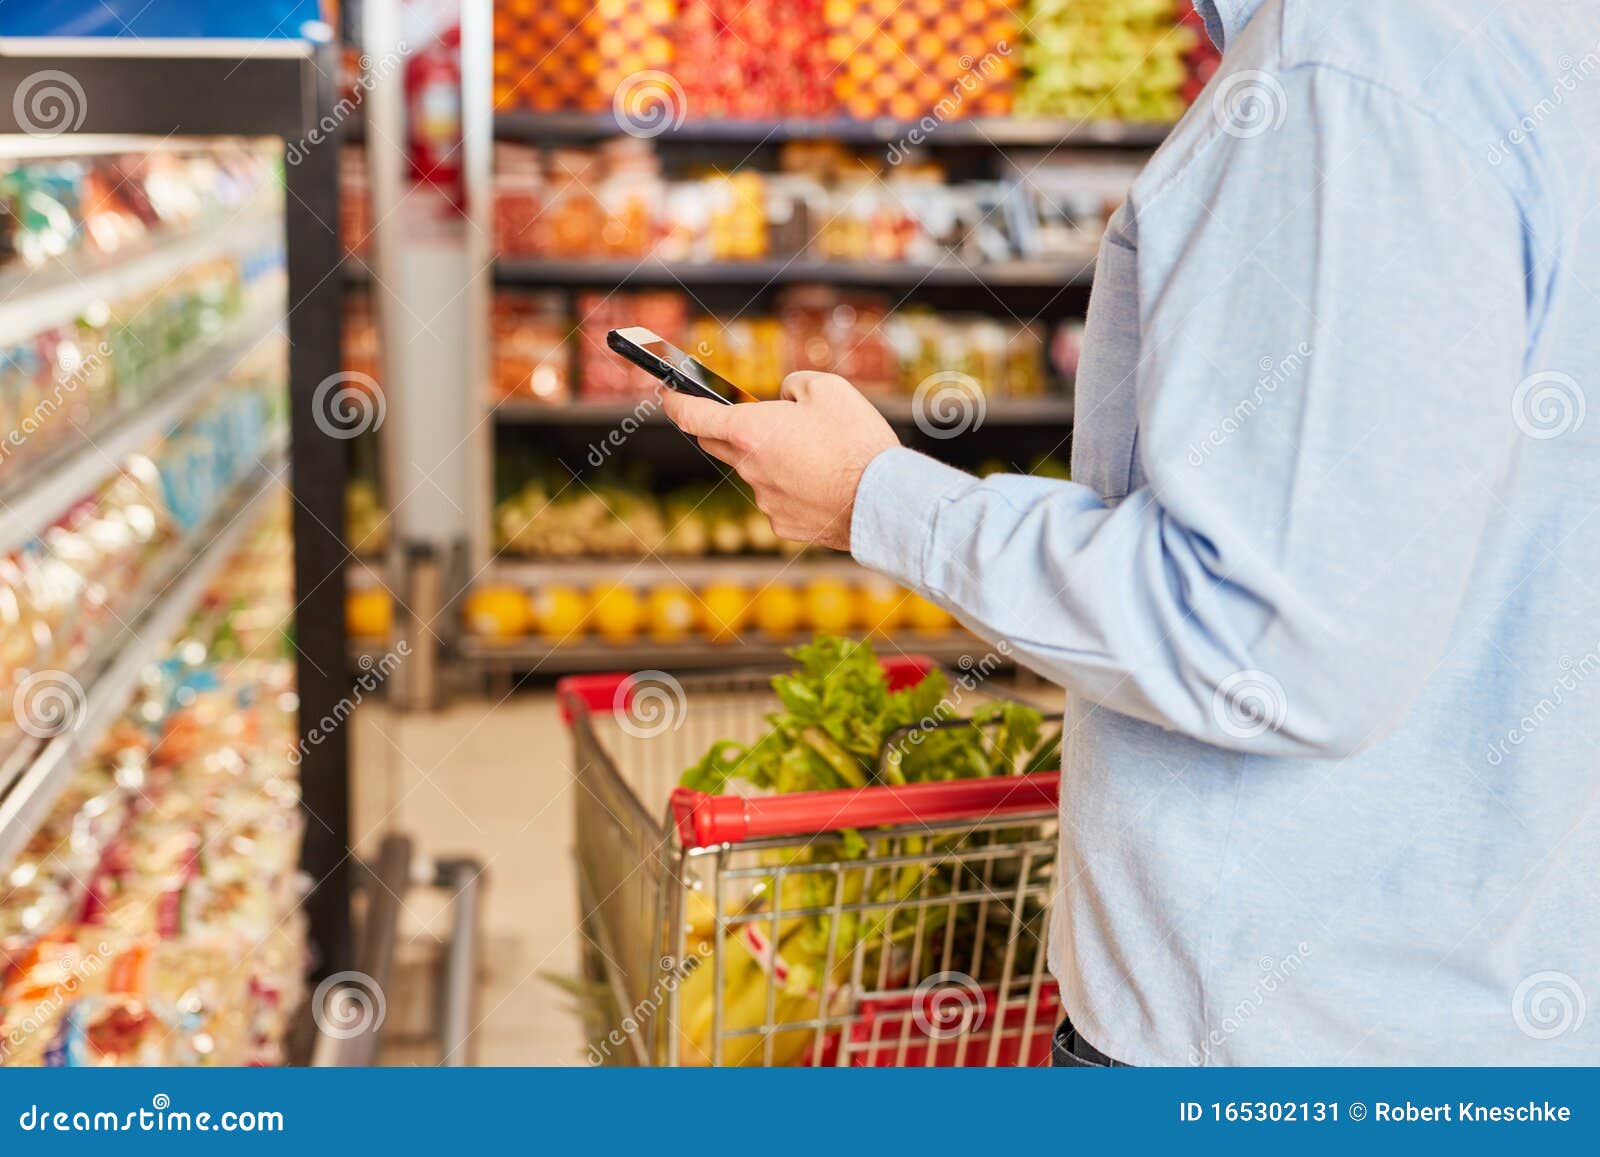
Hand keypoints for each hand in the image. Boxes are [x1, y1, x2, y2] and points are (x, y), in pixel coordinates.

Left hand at [658, 371, 900, 550]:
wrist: (884, 502)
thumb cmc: (857, 441)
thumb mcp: (828, 388)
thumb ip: (793, 385)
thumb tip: (783, 400)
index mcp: (750, 431)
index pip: (692, 415)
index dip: (675, 400)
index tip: (668, 393)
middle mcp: (749, 469)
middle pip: (718, 444)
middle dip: (726, 427)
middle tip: (757, 418)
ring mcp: (765, 501)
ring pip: (756, 473)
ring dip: (774, 460)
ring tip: (820, 455)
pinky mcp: (783, 526)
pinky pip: (779, 500)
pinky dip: (794, 488)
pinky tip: (825, 483)